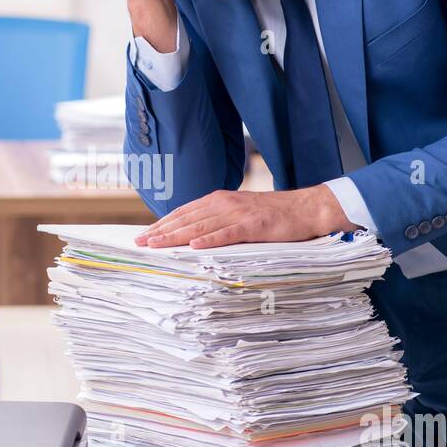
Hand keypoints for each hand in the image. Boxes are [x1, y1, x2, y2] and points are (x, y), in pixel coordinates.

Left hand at [135, 185, 358, 247]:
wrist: (306, 208)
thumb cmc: (274, 214)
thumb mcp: (240, 213)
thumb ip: (218, 220)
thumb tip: (194, 235)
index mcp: (219, 199)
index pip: (184, 212)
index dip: (163, 224)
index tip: (145, 236)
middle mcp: (224, 203)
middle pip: (186, 219)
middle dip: (161, 231)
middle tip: (140, 243)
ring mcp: (238, 213)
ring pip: (201, 226)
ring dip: (177, 236)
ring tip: (157, 244)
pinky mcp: (254, 225)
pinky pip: (227, 233)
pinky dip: (210, 240)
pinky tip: (195, 246)